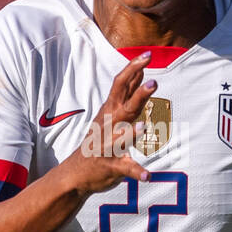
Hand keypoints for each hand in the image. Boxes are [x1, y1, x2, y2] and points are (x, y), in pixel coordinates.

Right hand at [60, 51, 155, 194]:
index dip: (133, 69)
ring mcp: (108, 146)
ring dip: (132, 133)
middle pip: (124, 107)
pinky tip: (148, 176)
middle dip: (138, 95)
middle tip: (154, 83)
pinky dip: (136, 172)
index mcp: (110, 111)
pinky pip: (124, 169)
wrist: (76, 173)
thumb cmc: (99, 140)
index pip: (121, 85)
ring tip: (144, 127)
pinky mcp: (111, 166)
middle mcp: (109, 126)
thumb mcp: (111, 114)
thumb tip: (140, 72)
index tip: (147, 55)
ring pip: (121, 138)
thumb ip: (127, 94)